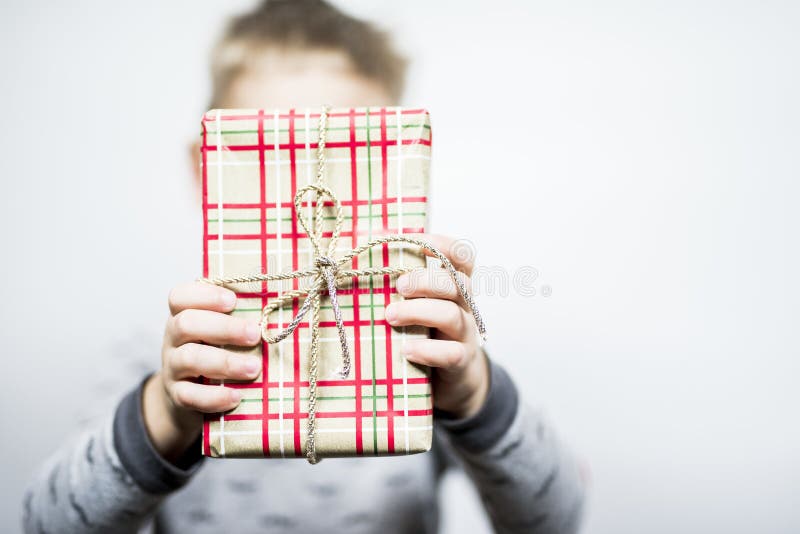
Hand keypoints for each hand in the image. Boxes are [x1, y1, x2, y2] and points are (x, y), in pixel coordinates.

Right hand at [142, 282, 261, 459]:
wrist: (193, 399)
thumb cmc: (220, 352)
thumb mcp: (225, 331)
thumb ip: (244, 317)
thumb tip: (280, 305)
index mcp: (184, 315)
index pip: (180, 297)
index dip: (204, 295)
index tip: (233, 300)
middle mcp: (174, 339)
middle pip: (186, 324)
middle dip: (224, 328)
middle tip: (255, 334)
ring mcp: (172, 368)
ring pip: (189, 358)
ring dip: (225, 362)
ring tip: (254, 368)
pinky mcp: (177, 396)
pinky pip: (189, 395)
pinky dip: (214, 396)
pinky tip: (237, 396)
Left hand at [384, 234, 488, 418]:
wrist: (451, 379)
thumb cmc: (424, 332)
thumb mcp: (417, 304)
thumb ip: (398, 284)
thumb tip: (354, 250)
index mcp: (453, 285)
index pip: (462, 256)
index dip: (443, 245)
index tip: (415, 241)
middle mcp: (464, 305)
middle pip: (457, 282)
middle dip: (425, 280)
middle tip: (397, 286)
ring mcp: (465, 334)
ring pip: (452, 315)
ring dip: (418, 312)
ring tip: (390, 316)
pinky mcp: (461, 361)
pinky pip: (451, 353)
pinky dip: (428, 350)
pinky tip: (407, 350)